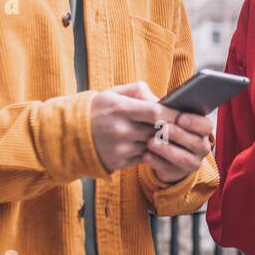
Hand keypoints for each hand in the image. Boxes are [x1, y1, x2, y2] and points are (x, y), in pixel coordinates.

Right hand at [88, 82, 209, 179]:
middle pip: (157, 130)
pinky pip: (144, 157)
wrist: (70, 134)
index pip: (155, 111)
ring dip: (161, 141)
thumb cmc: (98, 109)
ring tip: (164, 134)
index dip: (172, 113)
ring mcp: (120, 148)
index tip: (184, 114)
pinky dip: (151, 151)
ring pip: (153, 145)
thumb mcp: (114, 93)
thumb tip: (162, 100)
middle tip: (182, 126)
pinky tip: (150, 145)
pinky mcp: (119, 162)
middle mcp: (120, 130)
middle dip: (170, 128)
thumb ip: (140, 91)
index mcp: (120, 108)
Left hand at [144, 107, 213, 183]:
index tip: (179, 118)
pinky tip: (146, 154)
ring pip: (183, 158)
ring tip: (151, 142)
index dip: (194, 122)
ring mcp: (192, 162)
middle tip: (163, 128)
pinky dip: (156, 162)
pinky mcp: (178, 173)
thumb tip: (152, 99)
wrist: (164, 152)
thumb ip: (166, 109)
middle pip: (196, 142)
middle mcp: (202, 147)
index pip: (206, 126)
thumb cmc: (167, 127)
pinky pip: (169, 170)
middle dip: (179, 135)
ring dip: (167, 150)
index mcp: (202, 130)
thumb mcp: (169, 116)